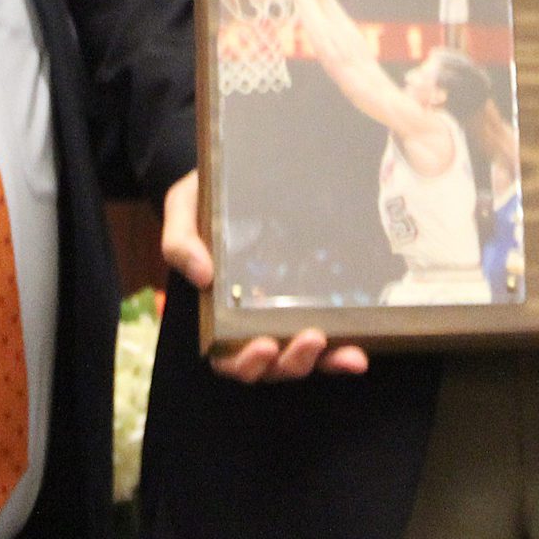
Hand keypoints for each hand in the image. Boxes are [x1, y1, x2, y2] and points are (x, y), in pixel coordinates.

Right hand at [160, 170, 368, 381]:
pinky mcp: (316, 300)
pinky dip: (342, 353)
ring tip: (344, 350)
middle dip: (292, 361)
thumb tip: (201, 275)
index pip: (228, 356)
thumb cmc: (204, 198)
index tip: (263, 345)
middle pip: (272, 364)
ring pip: (303, 357)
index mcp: (217, 311)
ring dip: (323, 360)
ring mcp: (288, 314)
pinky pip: (330, 336)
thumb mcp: (183, 209)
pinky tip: (358, 354)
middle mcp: (253, 321)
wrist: (235, 174)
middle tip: (311, 338)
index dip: (245, 362)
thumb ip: (181, 241)